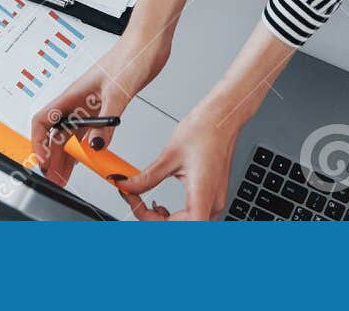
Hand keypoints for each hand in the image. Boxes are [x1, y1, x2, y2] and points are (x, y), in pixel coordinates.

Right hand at [30, 36, 168, 185]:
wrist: (148, 44)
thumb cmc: (131, 55)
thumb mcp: (118, 91)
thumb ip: (107, 121)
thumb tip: (95, 146)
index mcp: (74, 94)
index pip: (43, 121)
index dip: (39, 143)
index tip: (44, 162)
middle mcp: (79, 100)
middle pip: (56, 133)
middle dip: (52, 157)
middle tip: (54, 178)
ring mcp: (91, 103)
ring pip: (72, 134)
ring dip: (67, 156)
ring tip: (65, 176)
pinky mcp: (106, 105)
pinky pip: (90, 131)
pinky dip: (87, 147)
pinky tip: (90, 158)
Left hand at [116, 94, 241, 220]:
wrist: (222, 118)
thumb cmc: (205, 131)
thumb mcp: (169, 155)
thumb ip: (146, 178)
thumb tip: (127, 187)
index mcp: (203, 194)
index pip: (181, 228)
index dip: (155, 222)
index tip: (136, 204)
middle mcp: (213, 203)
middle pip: (181, 229)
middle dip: (153, 220)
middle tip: (135, 201)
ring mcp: (214, 202)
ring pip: (186, 225)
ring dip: (164, 221)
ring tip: (147, 204)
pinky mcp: (212, 197)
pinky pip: (192, 218)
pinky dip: (173, 216)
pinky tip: (161, 205)